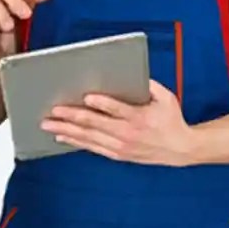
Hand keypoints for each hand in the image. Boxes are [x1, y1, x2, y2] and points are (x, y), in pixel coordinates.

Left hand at [40, 80, 196, 166]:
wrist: (181, 150)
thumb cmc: (171, 120)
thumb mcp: (166, 97)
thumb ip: (149, 85)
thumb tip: (130, 73)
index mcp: (139, 117)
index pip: (117, 109)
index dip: (102, 103)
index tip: (86, 97)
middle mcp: (127, 133)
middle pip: (95, 124)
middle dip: (72, 116)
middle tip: (54, 110)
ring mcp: (121, 146)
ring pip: (89, 137)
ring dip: (66, 130)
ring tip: (48, 124)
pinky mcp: (117, 154)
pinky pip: (92, 148)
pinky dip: (75, 142)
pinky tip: (61, 137)